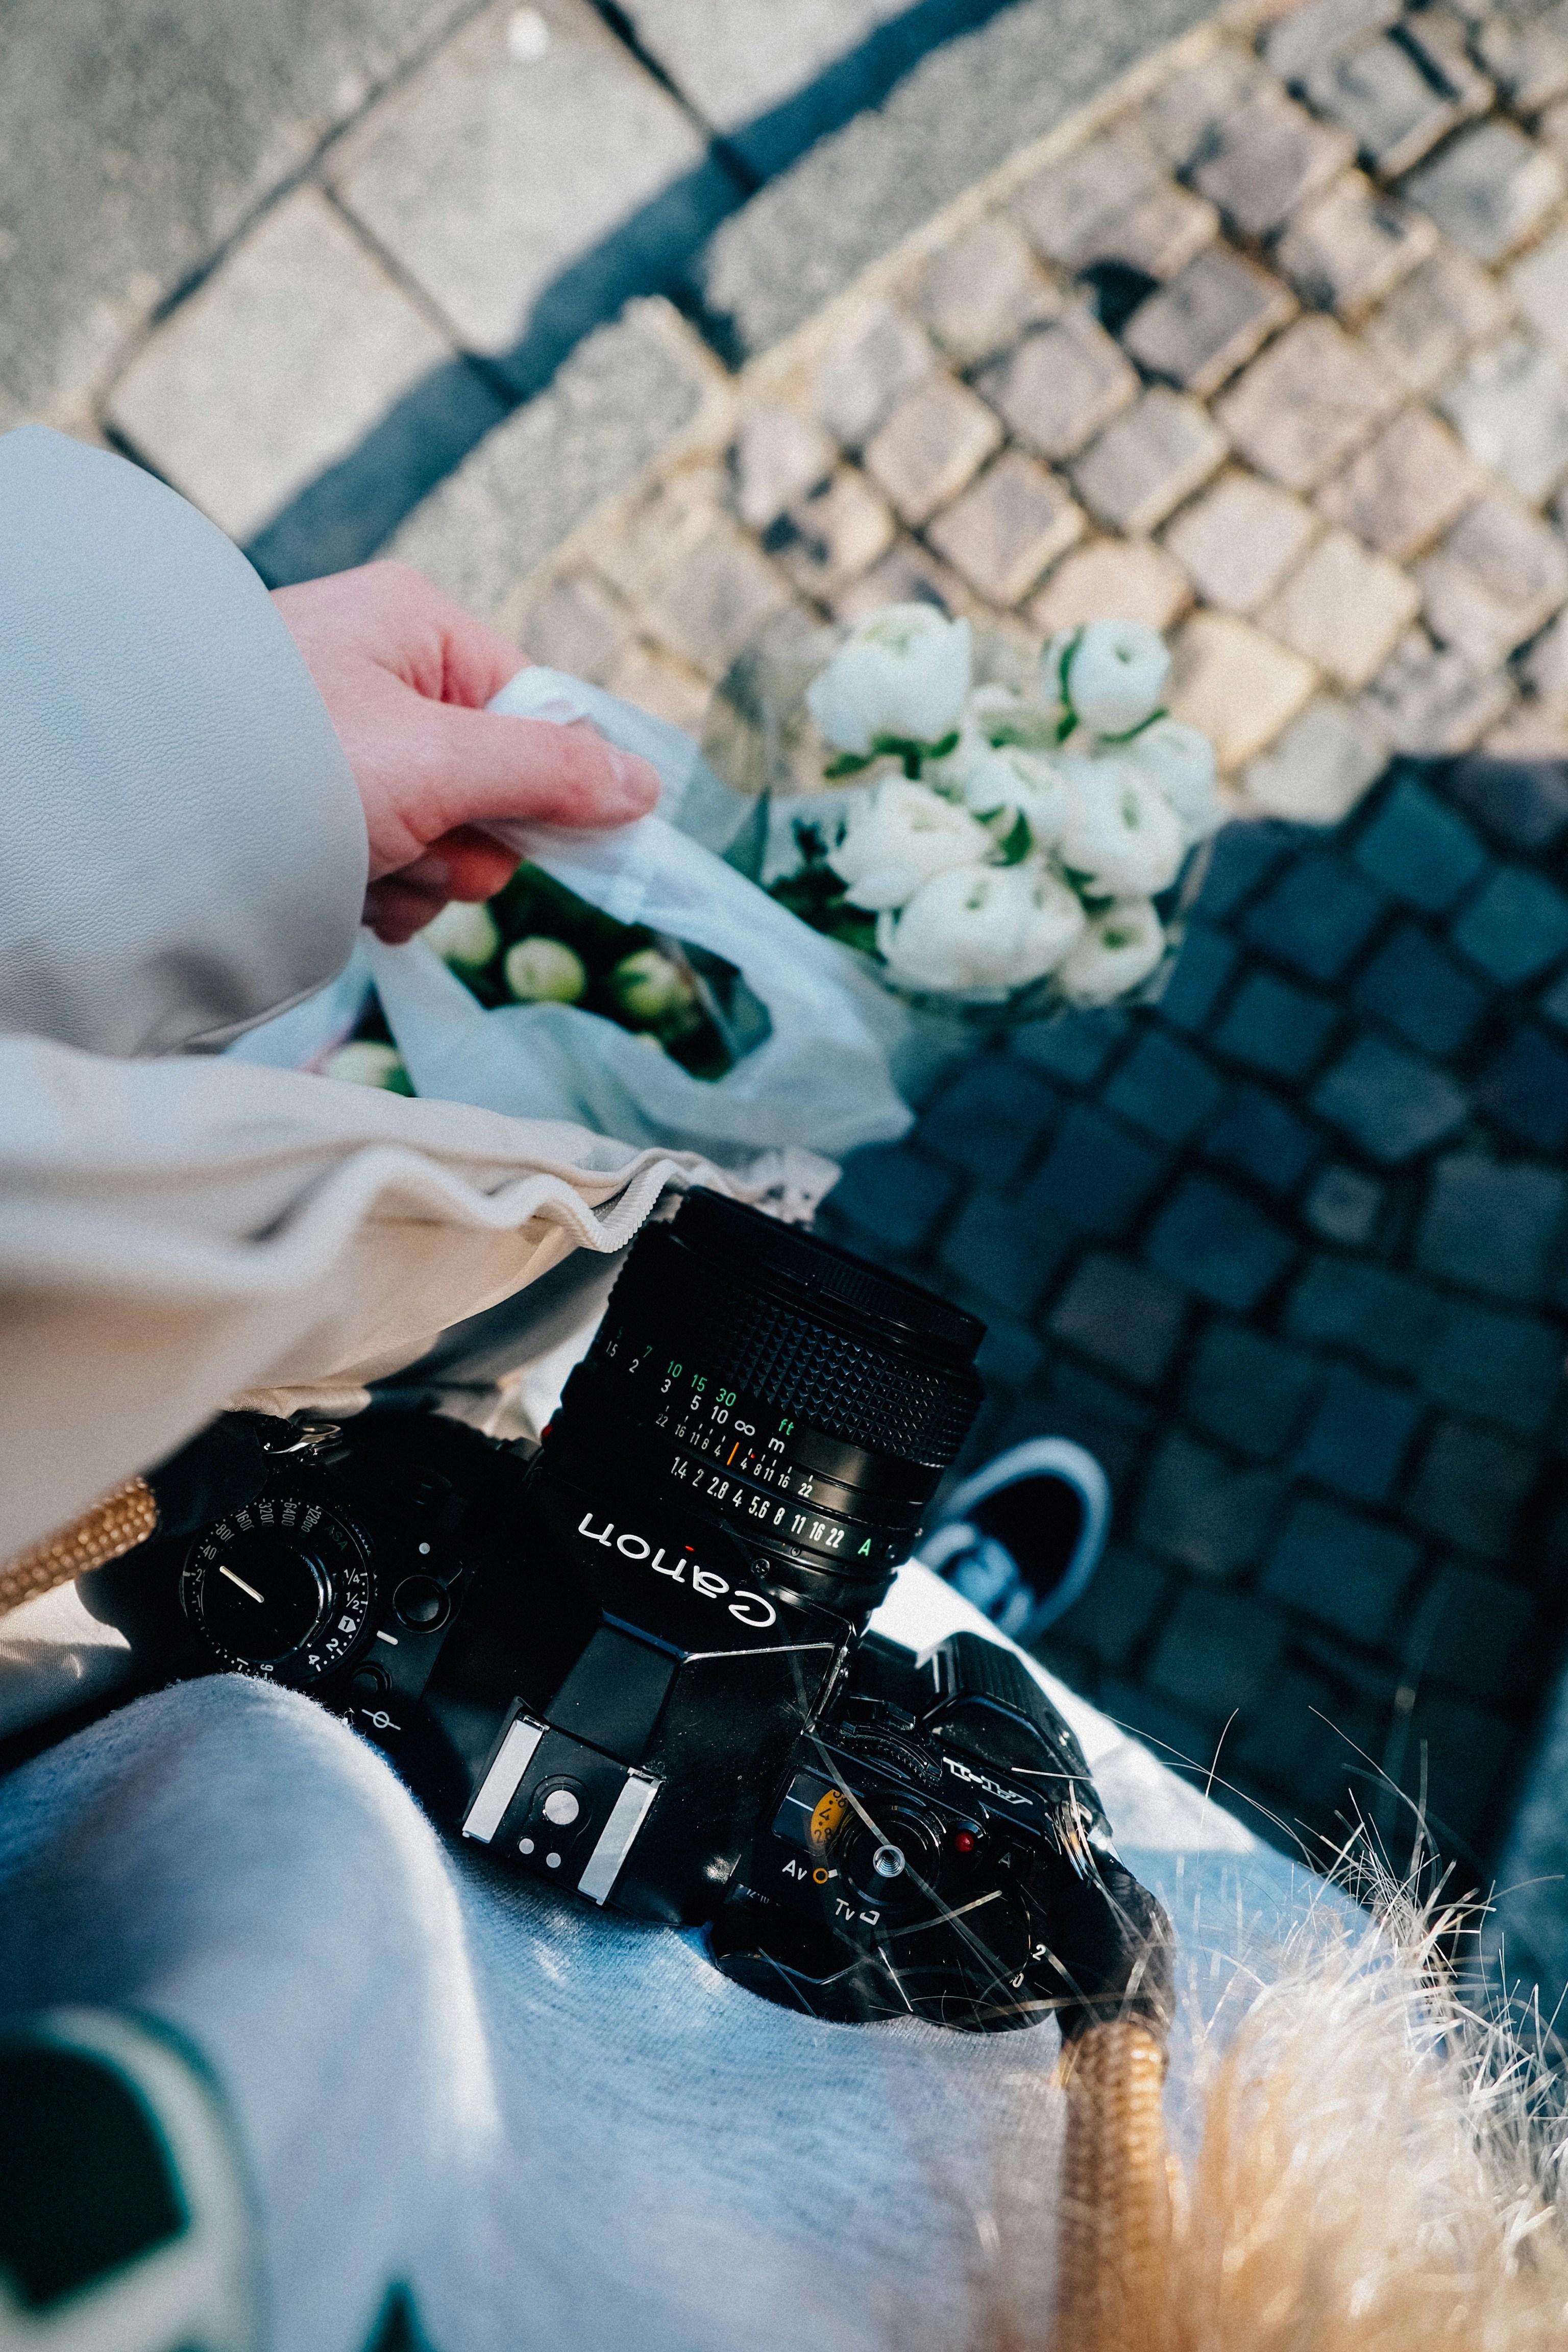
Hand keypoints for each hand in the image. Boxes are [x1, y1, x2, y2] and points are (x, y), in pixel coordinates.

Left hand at [272, 562, 658, 943]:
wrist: (152, 816)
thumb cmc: (290, 760)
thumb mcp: (439, 759)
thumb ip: (549, 770)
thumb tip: (642, 786)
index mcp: (417, 629)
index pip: (536, 710)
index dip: (551, 785)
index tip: (559, 841)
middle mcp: (383, 676)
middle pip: (496, 784)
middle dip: (468, 842)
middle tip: (423, 850)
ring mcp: (349, 747)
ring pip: (446, 837)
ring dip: (422, 878)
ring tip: (365, 872)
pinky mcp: (316, 809)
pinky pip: (393, 863)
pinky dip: (379, 893)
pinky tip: (342, 893)